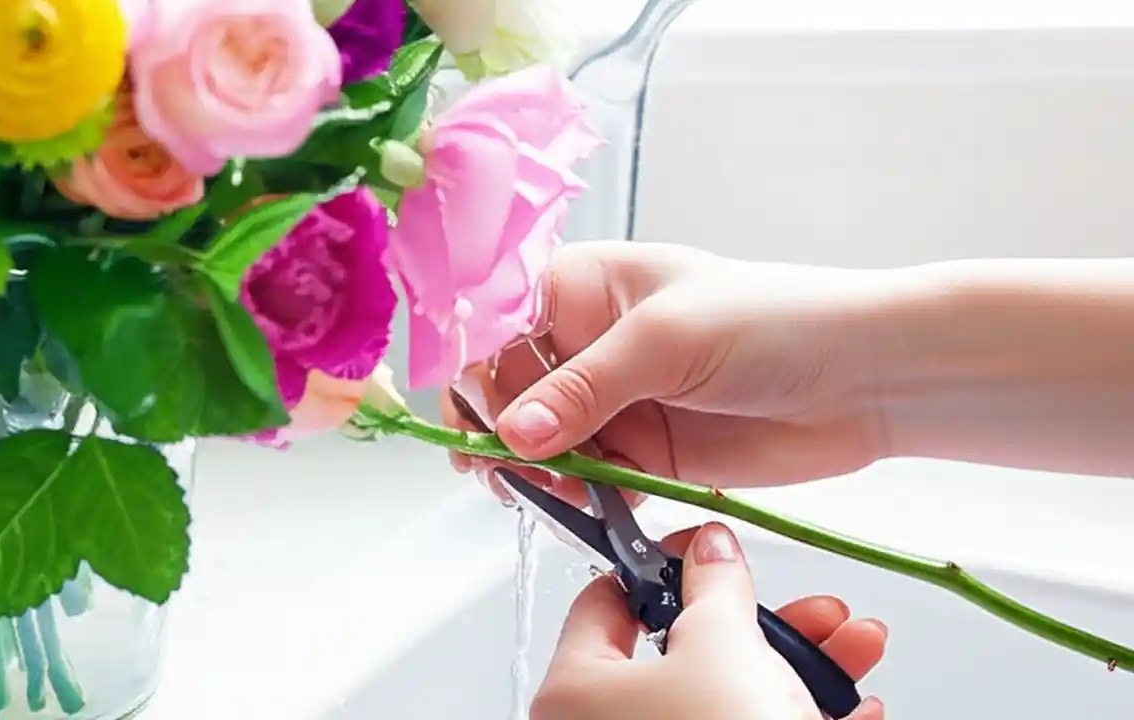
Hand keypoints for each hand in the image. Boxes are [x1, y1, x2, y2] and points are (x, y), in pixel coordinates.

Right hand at [445, 247, 1133, 497]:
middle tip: (509, 466)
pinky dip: (573, 499)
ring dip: (534, 472)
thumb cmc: (778, 320)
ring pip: (538, 445)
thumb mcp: (669, 339)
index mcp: (582, 287)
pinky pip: (584, 481)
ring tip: (553, 490)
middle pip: (505, 393)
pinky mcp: (642, 454)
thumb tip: (510, 435)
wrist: (868, 378)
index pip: (494, 326)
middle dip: (498, 431)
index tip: (475, 416)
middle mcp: (587, 343)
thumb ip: (585, 388)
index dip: (475, 370)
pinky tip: (580, 506)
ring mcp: (614, 401)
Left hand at [532, 523, 886, 719]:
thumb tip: (710, 548)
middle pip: (685, 654)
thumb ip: (715, 586)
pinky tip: (855, 706)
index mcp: (576, 689)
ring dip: (799, 668)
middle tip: (813, 611)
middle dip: (766, 626)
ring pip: (728, 700)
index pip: (608, 603)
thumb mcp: (724, 646)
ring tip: (856, 647)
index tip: (714, 550)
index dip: (666, 566)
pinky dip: (800, 718)